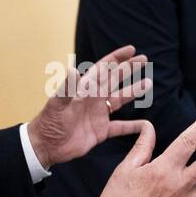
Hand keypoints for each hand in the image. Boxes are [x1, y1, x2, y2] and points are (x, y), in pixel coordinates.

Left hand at [27, 45, 150, 168]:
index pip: (103, 68)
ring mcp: (98, 114)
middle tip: (144, 60)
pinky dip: (133, 126)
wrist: (46, 146)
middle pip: (115, 80)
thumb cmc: (49, 123)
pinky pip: (120, 127)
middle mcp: (94, 99)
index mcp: (85, 89)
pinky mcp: (101, 131)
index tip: (131, 49)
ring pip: (120, 99)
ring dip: (133, 91)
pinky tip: (145, 125)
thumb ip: (67, 88)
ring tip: (148, 83)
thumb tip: (72, 68)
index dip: (116, 58)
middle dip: (129, 69)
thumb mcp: (57, 104)